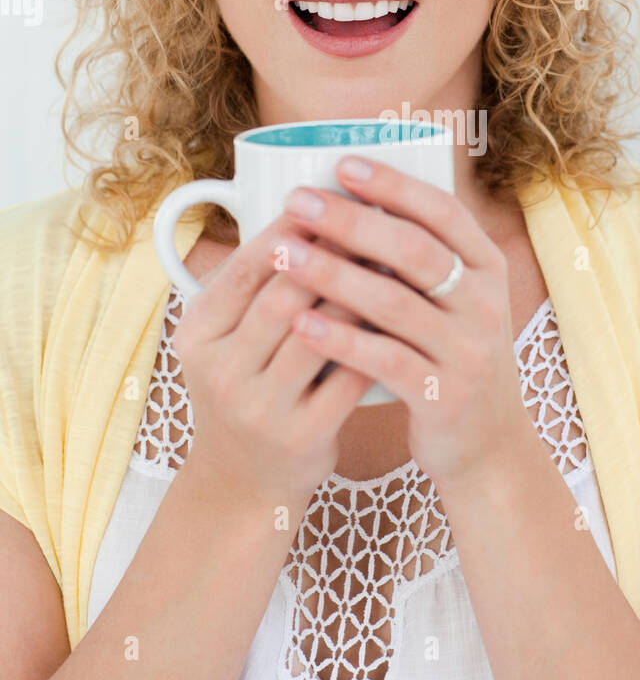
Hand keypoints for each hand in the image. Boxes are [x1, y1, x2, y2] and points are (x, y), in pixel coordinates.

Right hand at [171, 209, 376, 510]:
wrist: (244, 482)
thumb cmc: (247, 388)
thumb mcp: (225, 341)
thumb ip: (252, 287)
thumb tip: (308, 211)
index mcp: (197, 335)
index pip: (245, 267)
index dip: (291, 229)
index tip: (331, 197)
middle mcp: (220, 371)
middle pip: (284, 294)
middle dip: (334, 252)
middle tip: (375, 220)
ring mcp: (259, 407)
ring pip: (321, 331)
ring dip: (362, 290)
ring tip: (396, 259)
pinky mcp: (302, 436)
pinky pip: (349, 375)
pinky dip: (377, 340)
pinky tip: (403, 315)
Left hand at [280, 155, 530, 494]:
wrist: (485, 442)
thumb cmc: (449, 355)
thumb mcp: (453, 299)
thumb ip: (417, 257)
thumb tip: (346, 198)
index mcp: (485, 266)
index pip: (442, 210)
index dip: (393, 184)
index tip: (341, 163)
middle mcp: (485, 302)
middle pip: (414, 250)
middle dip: (351, 221)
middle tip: (299, 201)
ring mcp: (469, 350)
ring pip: (394, 303)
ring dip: (333, 274)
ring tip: (284, 254)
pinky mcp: (445, 395)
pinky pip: (386, 360)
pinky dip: (341, 340)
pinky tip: (302, 323)